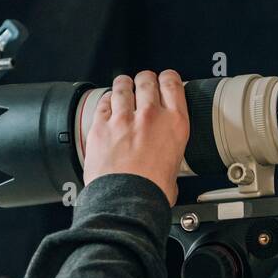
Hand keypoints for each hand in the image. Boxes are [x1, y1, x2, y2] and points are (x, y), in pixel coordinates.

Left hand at [82, 69, 188, 205]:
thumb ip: (170, 157)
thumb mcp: (176, 169)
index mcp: (175, 124)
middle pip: (147, 80)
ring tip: (123, 86)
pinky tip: (108, 103)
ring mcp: (124, 119)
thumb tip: (166, 165)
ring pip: (123, 87)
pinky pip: (103, 103)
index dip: (168, 78)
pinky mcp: (101, 125)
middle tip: (143, 83)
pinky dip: (106, 101)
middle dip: (145, 79)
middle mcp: (150, 116)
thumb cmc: (151, 191)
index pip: (173, 85)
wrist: (126, 199)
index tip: (166, 79)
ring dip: (124, 85)